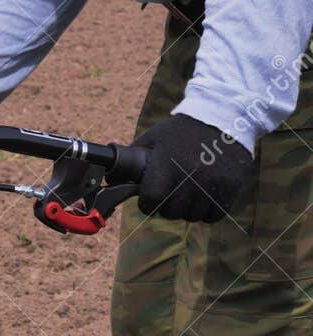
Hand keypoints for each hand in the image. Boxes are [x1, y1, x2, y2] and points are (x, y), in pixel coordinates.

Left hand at [133, 114, 250, 222]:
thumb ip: (130, 161)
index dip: (148, 203)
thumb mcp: (152, 139)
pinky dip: (208, 211)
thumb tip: (108, 180)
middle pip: (171, 213)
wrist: (225, 115)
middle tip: (171, 194)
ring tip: (189, 192)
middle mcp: (189, 176)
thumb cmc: (181, 130)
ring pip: (193, 216)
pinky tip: (205, 196)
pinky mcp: (231, 186)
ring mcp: (212, 182)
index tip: (151, 198)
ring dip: (188, 209)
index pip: (150, 202)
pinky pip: (214, 215)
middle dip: (167, 207)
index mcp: (166, 165)